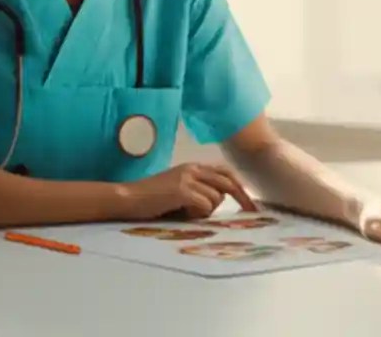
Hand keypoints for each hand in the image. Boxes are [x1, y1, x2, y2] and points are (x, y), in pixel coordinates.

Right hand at [119, 163, 258, 220]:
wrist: (129, 199)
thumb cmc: (152, 201)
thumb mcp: (179, 192)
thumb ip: (199, 192)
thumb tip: (218, 202)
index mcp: (193, 167)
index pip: (225, 172)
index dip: (240, 187)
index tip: (250, 204)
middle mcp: (193, 169)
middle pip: (228, 182)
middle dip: (242, 199)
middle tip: (251, 213)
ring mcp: (188, 178)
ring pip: (216, 198)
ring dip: (207, 210)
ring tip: (186, 212)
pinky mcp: (183, 190)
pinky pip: (205, 205)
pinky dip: (198, 213)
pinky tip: (182, 213)